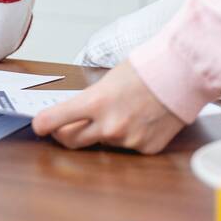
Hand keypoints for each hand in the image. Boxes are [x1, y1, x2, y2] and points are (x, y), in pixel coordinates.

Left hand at [32, 60, 186, 153]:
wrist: (182, 75)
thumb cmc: (145, 71)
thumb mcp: (107, 81)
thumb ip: (90, 101)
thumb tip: (73, 115)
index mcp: (95, 102)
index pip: (53, 121)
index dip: (42, 125)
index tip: (39, 126)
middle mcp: (108, 126)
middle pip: (71, 141)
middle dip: (64, 134)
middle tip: (64, 127)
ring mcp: (128, 141)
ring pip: (103, 142)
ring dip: (104, 132)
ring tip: (123, 110)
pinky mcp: (145, 149)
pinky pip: (127, 147)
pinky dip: (129, 136)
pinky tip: (141, 119)